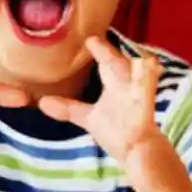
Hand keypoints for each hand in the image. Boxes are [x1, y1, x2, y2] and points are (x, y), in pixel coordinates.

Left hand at [39, 37, 164, 162]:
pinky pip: (149, 87)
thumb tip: (42, 103)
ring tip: (127, 52)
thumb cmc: (118, 132)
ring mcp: (137, 94)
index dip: (98, 49)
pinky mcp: (145, 104)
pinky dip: (148, 77)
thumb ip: (69, 109)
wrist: (137, 152)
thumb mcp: (89, 118)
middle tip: (94, 40)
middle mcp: (126, 86)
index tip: (89, 39)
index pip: (105, 62)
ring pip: (137, 71)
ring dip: (131, 62)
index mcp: (115, 85)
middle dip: (108, 52)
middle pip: (118, 63)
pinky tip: (149, 66)